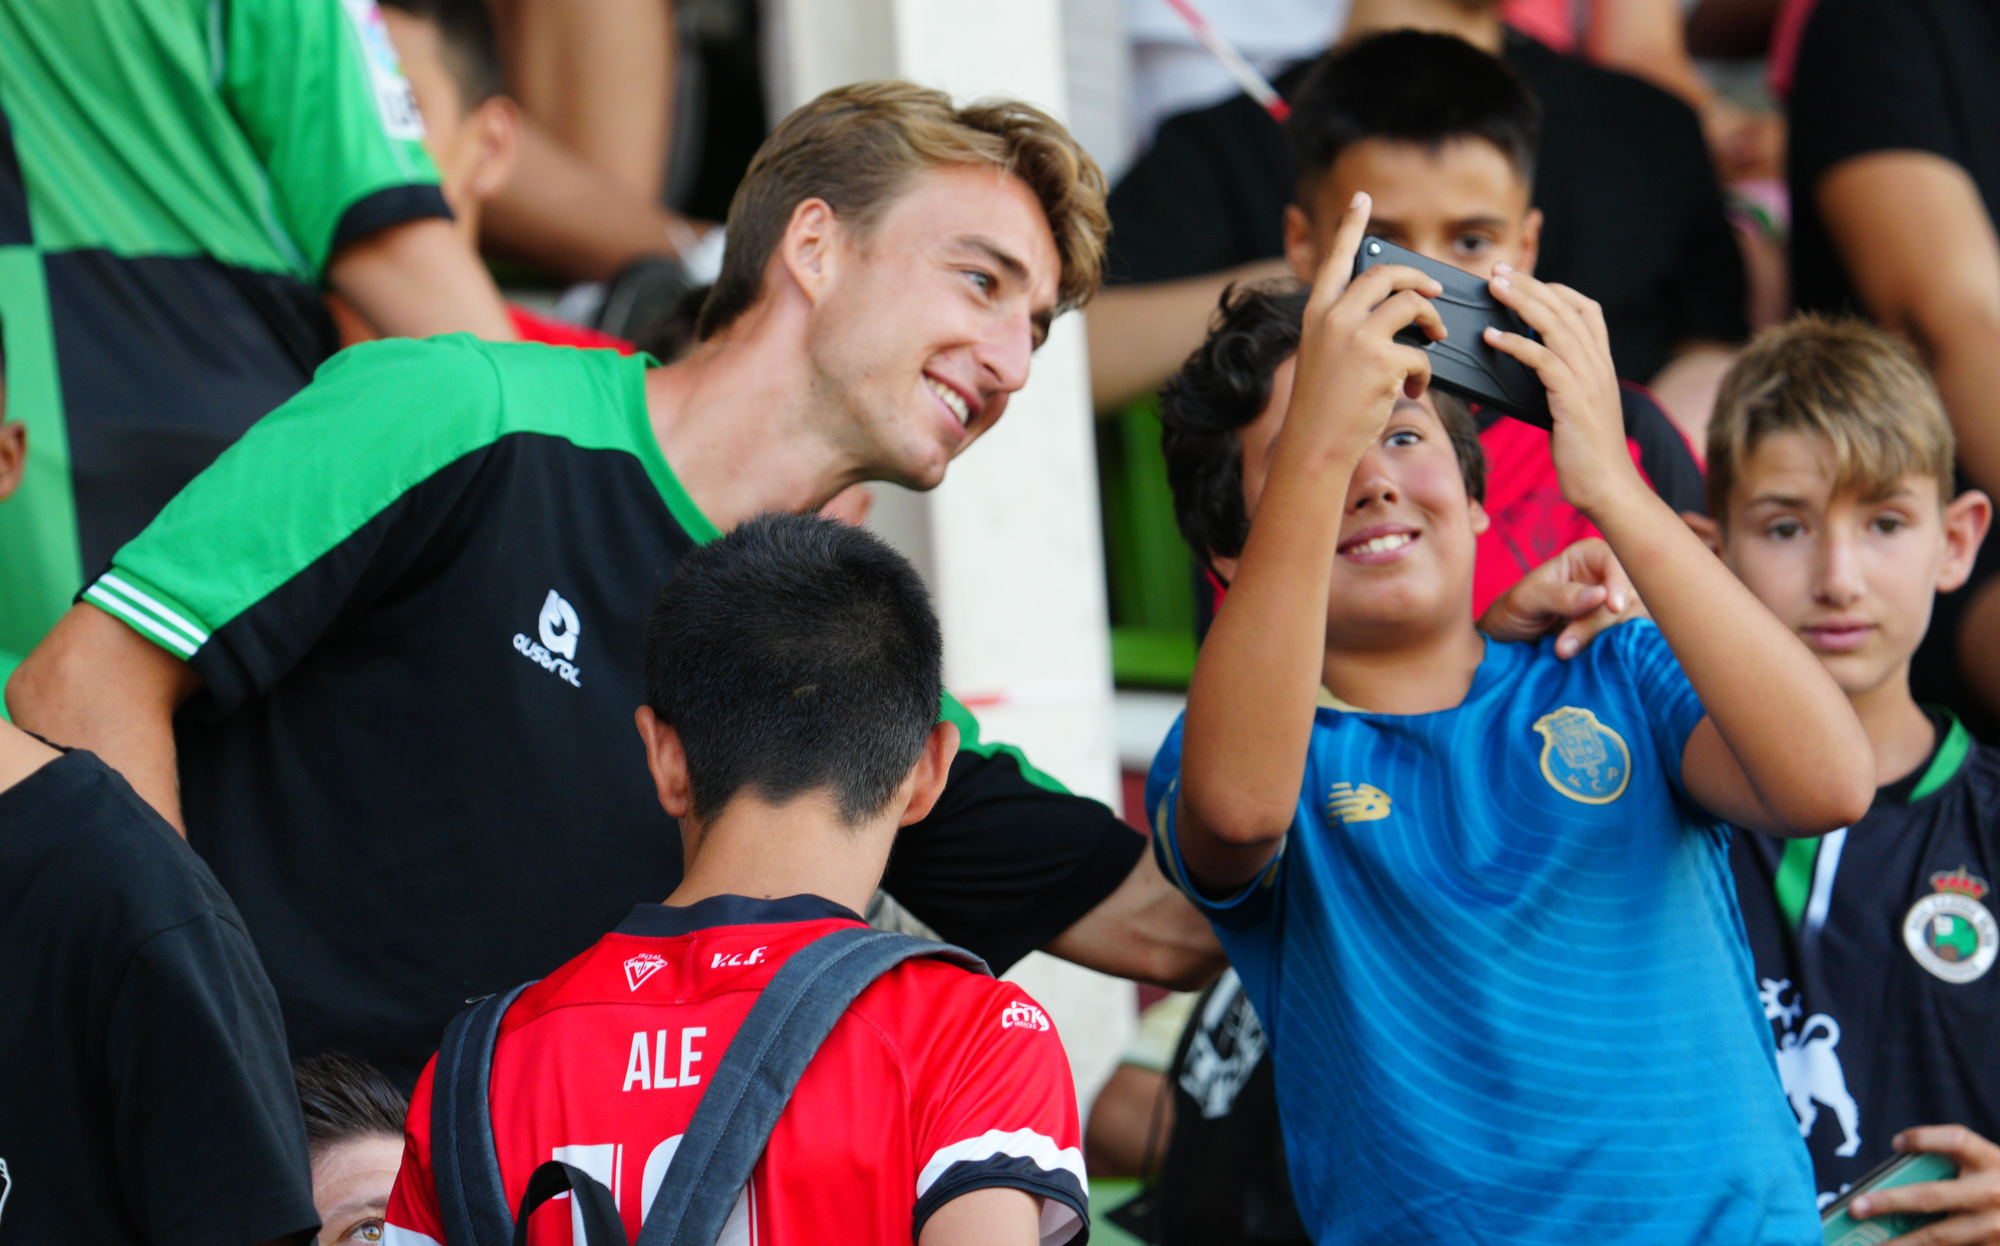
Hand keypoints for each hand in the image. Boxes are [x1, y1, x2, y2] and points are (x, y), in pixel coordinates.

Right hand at [1283, 192, 1446, 466]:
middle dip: (1419, 279)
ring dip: (1431, 321)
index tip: (1362, 198)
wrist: (1314, 446)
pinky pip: (1421, 353)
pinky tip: (1411, 390)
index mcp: (1317, 312)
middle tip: (1433, 293)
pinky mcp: (1382, 359)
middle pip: (1387, 273)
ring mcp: (1357, 335)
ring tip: (1434, 340)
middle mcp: (1333, 316)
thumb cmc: (1324, 407)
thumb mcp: (1327, 356)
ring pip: (1412, 303)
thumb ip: (1351, 327)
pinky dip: (1423, 373)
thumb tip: (1403, 312)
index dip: (1351, 225)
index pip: (1336, 257)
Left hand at [1478, 538, 1645, 657]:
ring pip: (1636, 619)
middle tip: (1565, 645)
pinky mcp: (1620, 631)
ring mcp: (1620, 605)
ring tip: (1565, 652)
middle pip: (1632, 594)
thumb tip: (1602, 596)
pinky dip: (1615, 650)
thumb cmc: (1516, 609)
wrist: (1511, 640)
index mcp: (1590, 555)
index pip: (1618, 562)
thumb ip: (1562, 596)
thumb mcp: (1529, 598)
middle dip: (1604, 621)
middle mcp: (1611, 577)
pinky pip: (1634, 640)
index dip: (1620, 583)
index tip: (1613, 607)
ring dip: (1607, 639)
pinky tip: (1589, 657)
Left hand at [1481, 265, 1639, 517]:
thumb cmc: (1583, 454)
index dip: (1556, 290)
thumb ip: (1557, 384)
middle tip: (1498, 271)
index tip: (1525, 279)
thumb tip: (1524, 366)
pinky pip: (1543, 361)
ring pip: (1554, 327)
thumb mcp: (1572, 410)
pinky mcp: (1573, 400)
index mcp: (1601, 365)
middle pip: (1565, 309)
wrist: (1608, 488)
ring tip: (1493, 288)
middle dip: (1530, 285)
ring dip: (1521, 303)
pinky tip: (1492, 337)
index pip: (1586, 310)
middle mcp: (1598, 366)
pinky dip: (1516, 344)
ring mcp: (1588, 381)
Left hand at [1850, 1126, 1999, 1244]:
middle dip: (1889, 1203)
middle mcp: (1992, 1194)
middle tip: (1856, 1208)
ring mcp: (1995, 1228)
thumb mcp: (1988, 1164)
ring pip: (1938, 1238)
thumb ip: (1955, 1163)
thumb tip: (1898, 1174)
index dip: (1924, 1139)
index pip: (1956, 1140)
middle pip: (1931, 1197)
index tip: (1896, 1142)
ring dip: (1901, 1244)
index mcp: (1991, 1161)